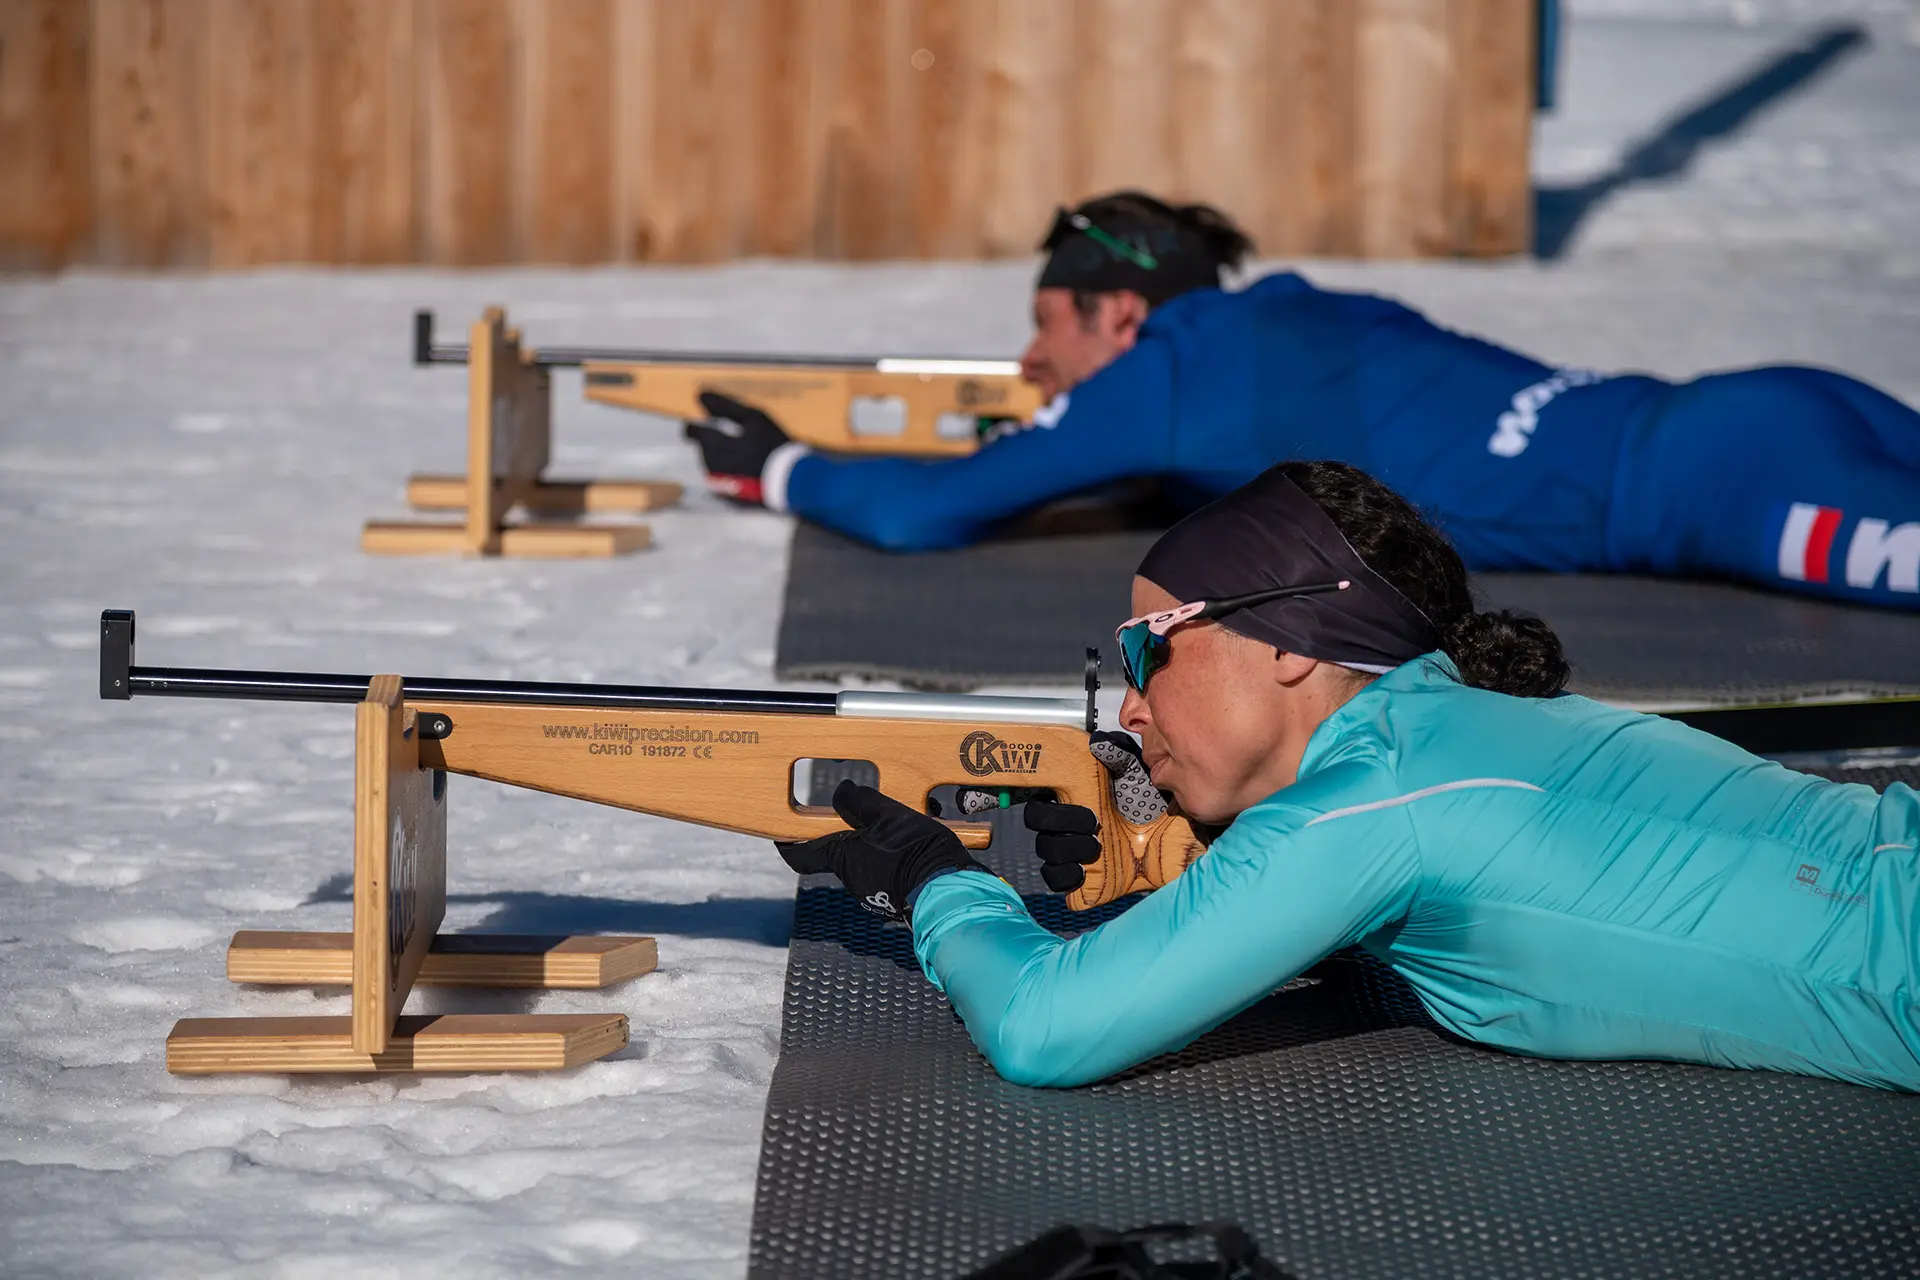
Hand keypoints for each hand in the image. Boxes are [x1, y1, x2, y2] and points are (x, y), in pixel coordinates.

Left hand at [683, 392, 793, 506]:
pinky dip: (733, 477)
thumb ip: (724, 406)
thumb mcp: (753, 418)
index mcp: (713, 444)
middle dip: (716, 444)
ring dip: (724, 460)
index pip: (692, 432)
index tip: (704, 425)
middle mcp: (711, 466)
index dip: (696, 427)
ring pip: (713, 467)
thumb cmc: (772, 445)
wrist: (791, 482)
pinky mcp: (730, 500)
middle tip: (740, 441)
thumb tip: (700, 394)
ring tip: (748, 457)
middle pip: (705, 450)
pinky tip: (750, 474)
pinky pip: (725, 483)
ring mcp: (720, 485)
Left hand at [777, 780, 989, 922]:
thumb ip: (861, 802)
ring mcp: (873, 892)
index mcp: (842, 857)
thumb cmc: (916, 854)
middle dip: (857, 829)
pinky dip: (898, 854)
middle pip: (842, 849)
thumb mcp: (888, 815)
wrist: (951, 893)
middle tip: (878, 810)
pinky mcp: (895, 898)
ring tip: (912, 821)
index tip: (783, 832)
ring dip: (883, 839)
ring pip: (869, 857)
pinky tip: (921, 841)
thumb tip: (841, 791)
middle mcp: (851, 878)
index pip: (800, 854)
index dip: (788, 842)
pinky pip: (888, 869)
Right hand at [957, 732, 1166, 893]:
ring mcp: (1070, 854)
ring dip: (1068, 848)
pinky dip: (1065, 876)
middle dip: (1061, 821)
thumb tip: (1097, 742)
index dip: (1046, 802)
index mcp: (1071, 799)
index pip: (1039, 799)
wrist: (1172, 838)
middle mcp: (1065, 826)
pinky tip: (1085, 870)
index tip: (1072, 799)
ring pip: (1046, 851)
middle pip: (1035, 823)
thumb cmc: (1149, 803)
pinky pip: (1056, 881)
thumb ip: (1118, 754)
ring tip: (1097, 846)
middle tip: (1093, 821)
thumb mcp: (1136, 772)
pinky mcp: (1080, 880)